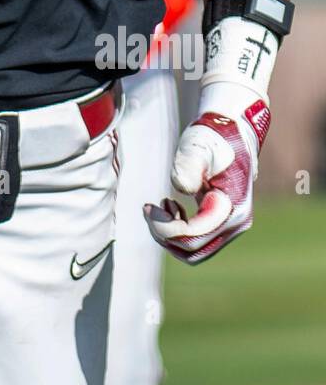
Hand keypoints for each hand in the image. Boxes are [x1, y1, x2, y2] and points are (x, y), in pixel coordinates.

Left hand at [144, 89, 269, 264]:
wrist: (230, 132)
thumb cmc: (213, 137)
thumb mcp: (199, 146)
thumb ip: (189, 164)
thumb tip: (182, 188)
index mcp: (232, 208)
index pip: (194, 236)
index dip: (166, 228)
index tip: (148, 207)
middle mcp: (235, 224)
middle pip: (193, 251)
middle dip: (165, 233)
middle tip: (150, 208)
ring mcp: (229, 226)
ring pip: (193, 252)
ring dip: (170, 234)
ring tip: (161, 205)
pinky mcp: (219, 223)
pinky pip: (195, 242)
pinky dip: (177, 231)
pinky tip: (170, 206)